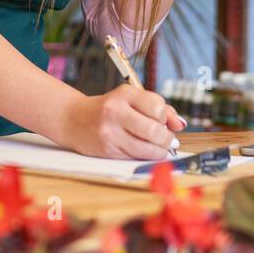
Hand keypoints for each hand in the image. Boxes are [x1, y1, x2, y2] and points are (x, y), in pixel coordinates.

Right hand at [62, 84, 184, 159]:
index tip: (165, 122)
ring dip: (159, 152)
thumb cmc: (109, 108)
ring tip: (159, 148)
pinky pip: (134, 158)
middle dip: (167, 139)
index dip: (166, 118)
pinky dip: (145, 157)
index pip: (157, 107)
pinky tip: (143, 151)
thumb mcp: (131, 99)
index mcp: (124, 94)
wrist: (74, 119)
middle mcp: (115, 111)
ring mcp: (110, 132)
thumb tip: (179, 124)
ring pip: (146, 149)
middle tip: (168, 140)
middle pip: (154, 131)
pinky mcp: (107, 150)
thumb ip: (159, 107)